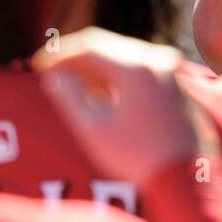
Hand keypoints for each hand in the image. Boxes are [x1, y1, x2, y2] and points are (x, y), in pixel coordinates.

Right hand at [34, 28, 218, 184]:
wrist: (183, 175)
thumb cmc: (136, 157)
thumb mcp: (94, 129)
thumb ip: (70, 97)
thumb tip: (55, 75)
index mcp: (136, 68)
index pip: (90, 46)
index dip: (59, 53)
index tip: (38, 65)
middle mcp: (156, 60)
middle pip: (107, 46)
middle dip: (76, 57)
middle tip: (50, 72)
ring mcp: (169, 69)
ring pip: (123, 54)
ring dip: (95, 65)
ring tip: (70, 83)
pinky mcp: (173, 82)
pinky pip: (138, 66)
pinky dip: (115, 74)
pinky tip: (98, 91)